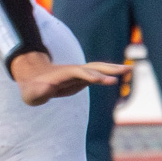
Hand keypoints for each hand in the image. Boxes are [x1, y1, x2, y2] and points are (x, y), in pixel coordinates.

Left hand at [10, 52, 128, 105]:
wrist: (32, 79)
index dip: (93, 76)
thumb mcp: (32, 93)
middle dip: (109, 68)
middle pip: (94, 67)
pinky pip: (97, 76)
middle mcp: (73, 71)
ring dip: (113, 69)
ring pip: (98, 69)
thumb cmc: (31, 88)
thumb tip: (49, 86)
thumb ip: (39, 90)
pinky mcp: (80, 79)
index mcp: (63, 74)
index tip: (106, 80)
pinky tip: (119, 78)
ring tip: (130, 69)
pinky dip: (108, 76)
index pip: (81, 73)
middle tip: (126, 69)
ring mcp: (78, 74)